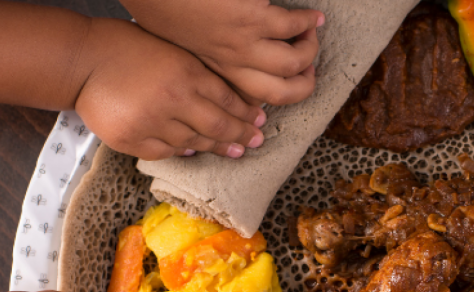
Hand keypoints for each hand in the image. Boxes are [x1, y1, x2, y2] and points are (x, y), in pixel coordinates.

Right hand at [77, 19, 267, 160]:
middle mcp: (174, 99)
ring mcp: (154, 123)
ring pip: (195, 143)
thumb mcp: (171, 49)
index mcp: (187, 72)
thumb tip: (226, 96)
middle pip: (219, 126)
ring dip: (217, 147)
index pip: (229, 99)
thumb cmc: (125, 47)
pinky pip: (167, 152)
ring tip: (234, 151)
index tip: (259, 120)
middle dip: (242, 136)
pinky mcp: (134, 140)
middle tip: (256, 141)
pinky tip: (193, 151)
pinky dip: (182, 151)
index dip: (247, 113)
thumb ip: (196, 72)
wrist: (82, 60)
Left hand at [119, 0, 321, 105]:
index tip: (280, 90)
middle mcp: (230, 63)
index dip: (270, 101)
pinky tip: (313, 18)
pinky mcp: (252, 17)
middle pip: (280, 93)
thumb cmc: (161, 7)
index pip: (247, 101)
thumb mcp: (175, 45)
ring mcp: (243, 42)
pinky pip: (292, 27)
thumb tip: (209, 62)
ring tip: (310, 37)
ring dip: (308, 52)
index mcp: (212, 69)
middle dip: (303, 88)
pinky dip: (308, 22)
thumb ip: (198, 56)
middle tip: (309, 74)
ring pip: (291, 64)